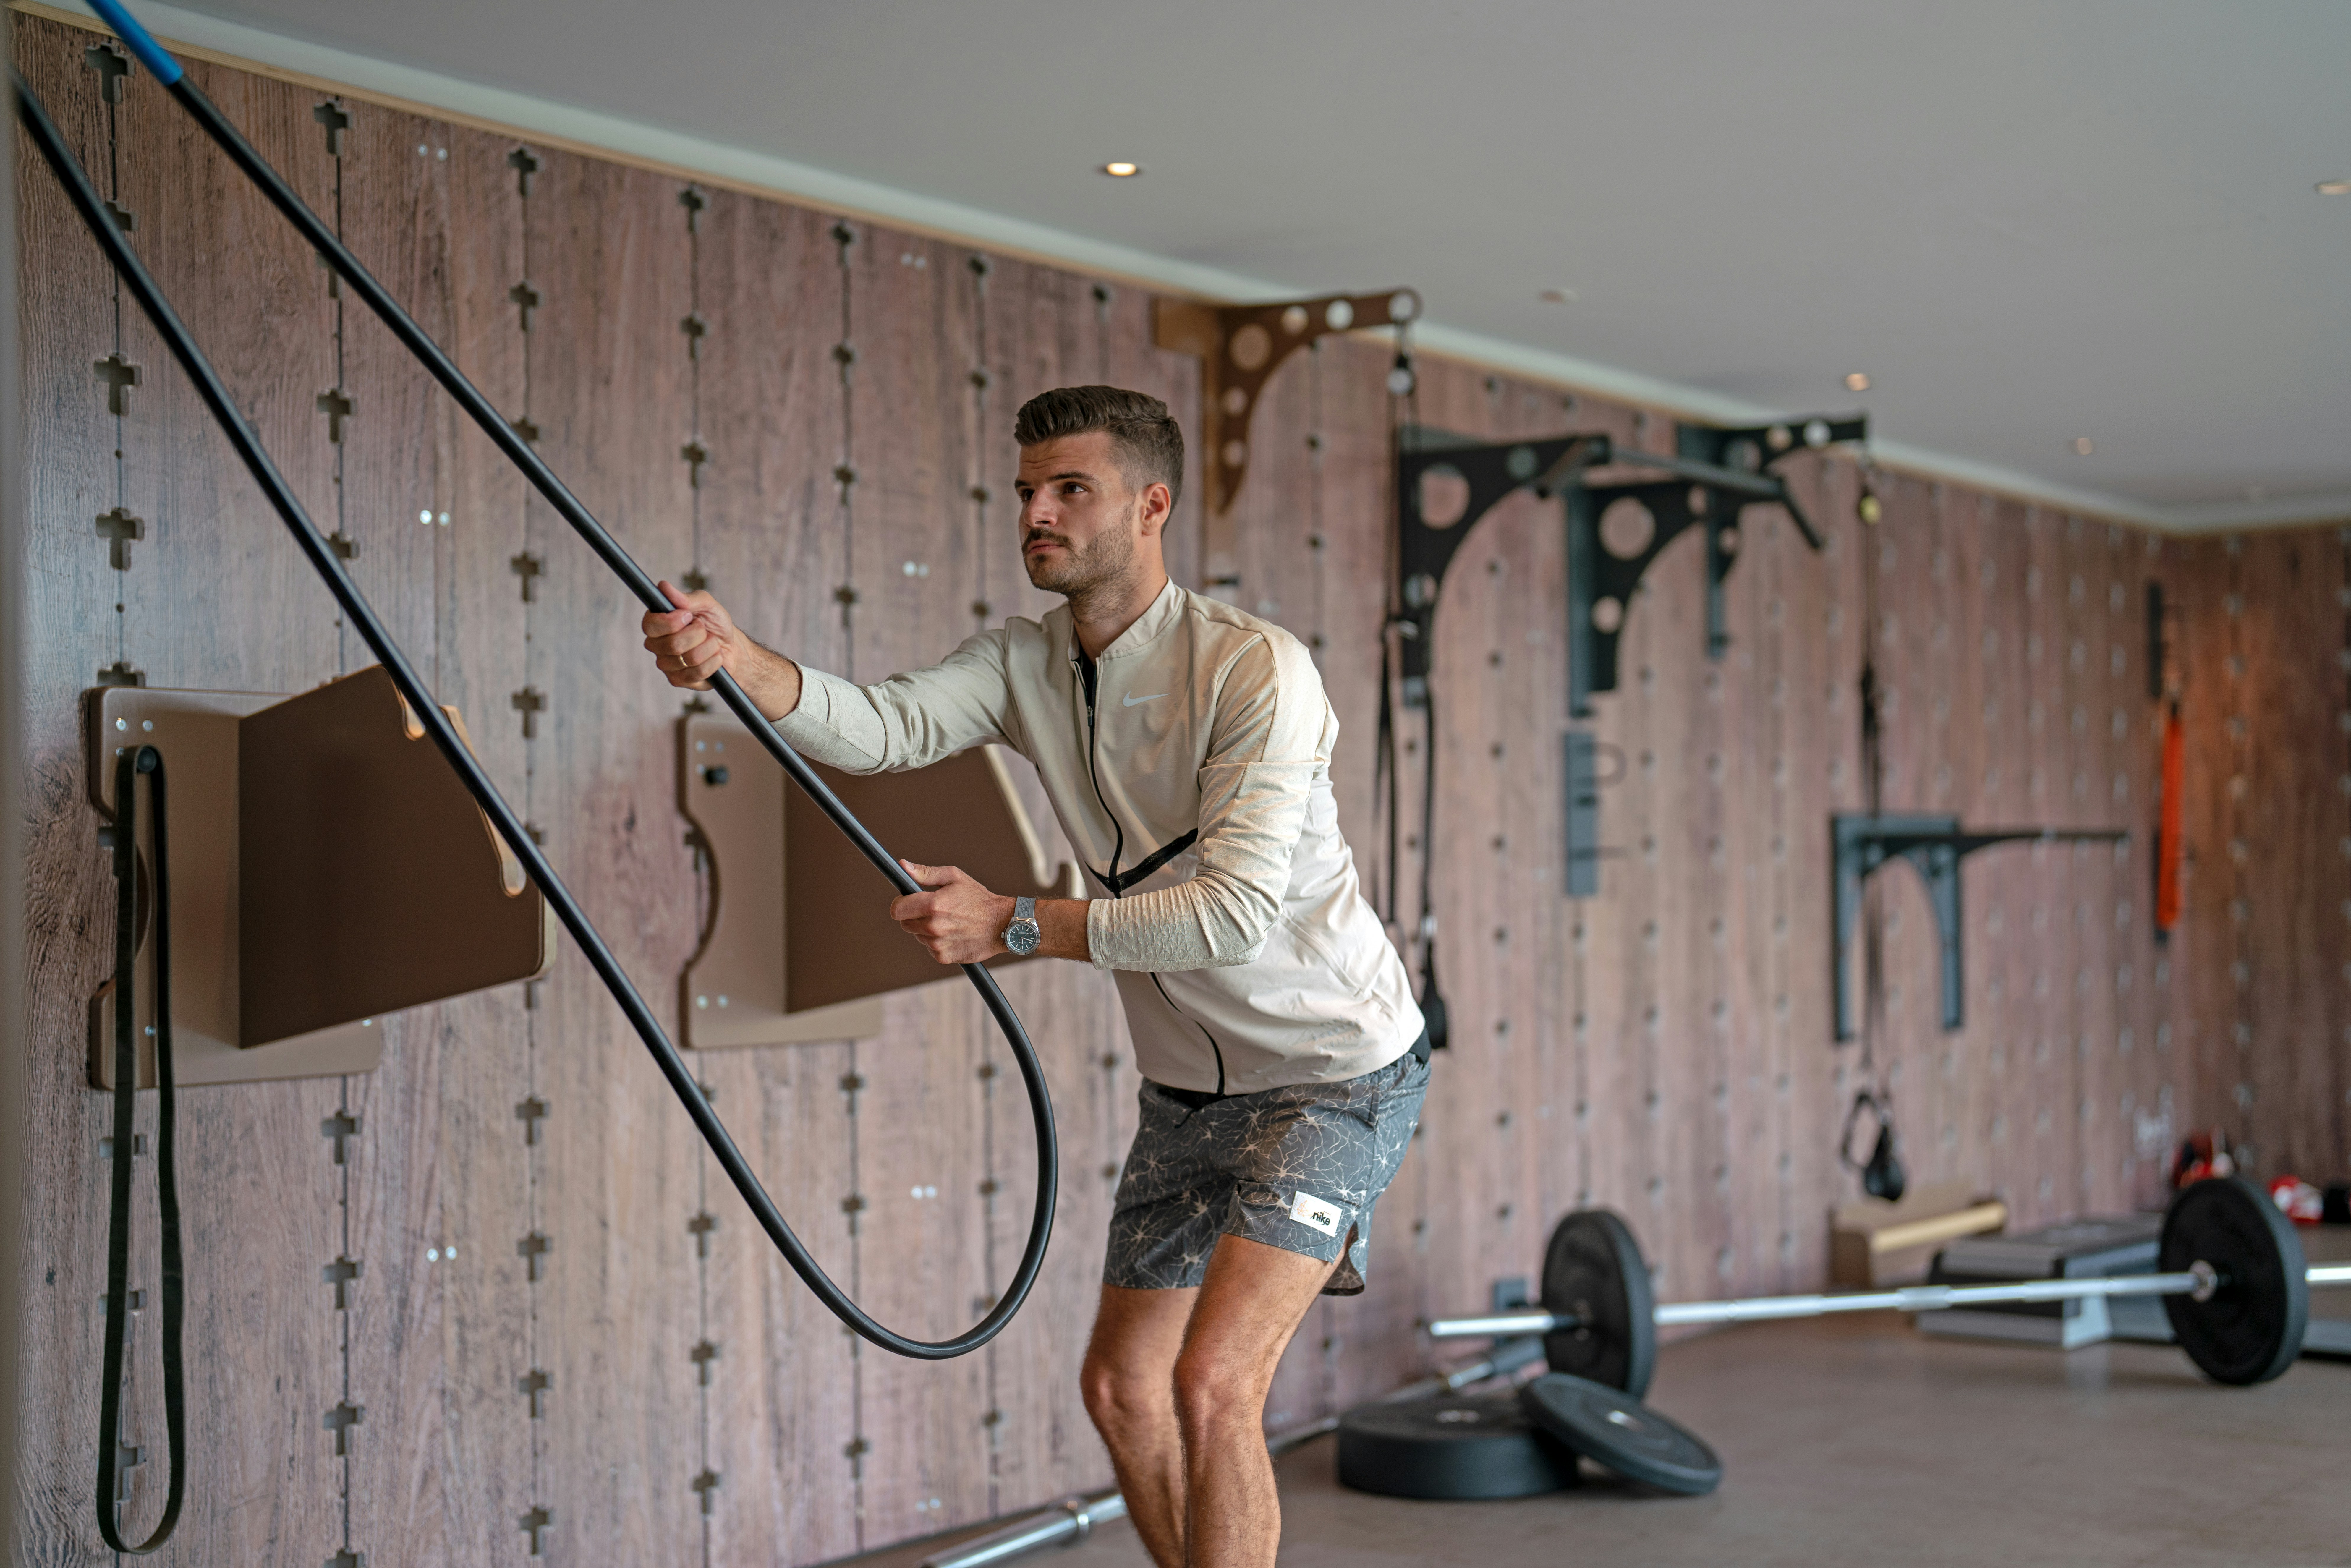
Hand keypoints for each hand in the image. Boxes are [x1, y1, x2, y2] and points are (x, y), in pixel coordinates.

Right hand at [641, 580, 743, 690]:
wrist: (731, 647)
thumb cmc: (714, 624)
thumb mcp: (706, 604)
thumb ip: (686, 598)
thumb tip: (664, 587)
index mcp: (656, 623)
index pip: (650, 624)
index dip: (671, 622)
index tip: (688, 616)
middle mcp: (656, 644)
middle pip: (673, 644)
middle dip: (698, 634)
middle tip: (704, 630)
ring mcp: (666, 664)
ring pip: (689, 658)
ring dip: (709, 647)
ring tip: (711, 643)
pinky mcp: (678, 680)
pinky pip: (698, 672)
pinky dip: (713, 662)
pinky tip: (714, 658)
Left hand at [890, 861, 1014, 965]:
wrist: (1001, 924)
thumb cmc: (978, 898)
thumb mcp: (954, 877)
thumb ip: (926, 873)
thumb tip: (903, 866)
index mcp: (933, 905)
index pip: (897, 909)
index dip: (901, 904)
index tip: (909, 901)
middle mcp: (933, 926)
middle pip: (904, 924)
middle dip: (914, 916)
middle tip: (933, 910)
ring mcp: (938, 944)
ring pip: (917, 936)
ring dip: (926, 929)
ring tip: (947, 921)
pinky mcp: (943, 957)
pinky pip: (929, 948)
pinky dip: (937, 942)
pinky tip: (952, 933)